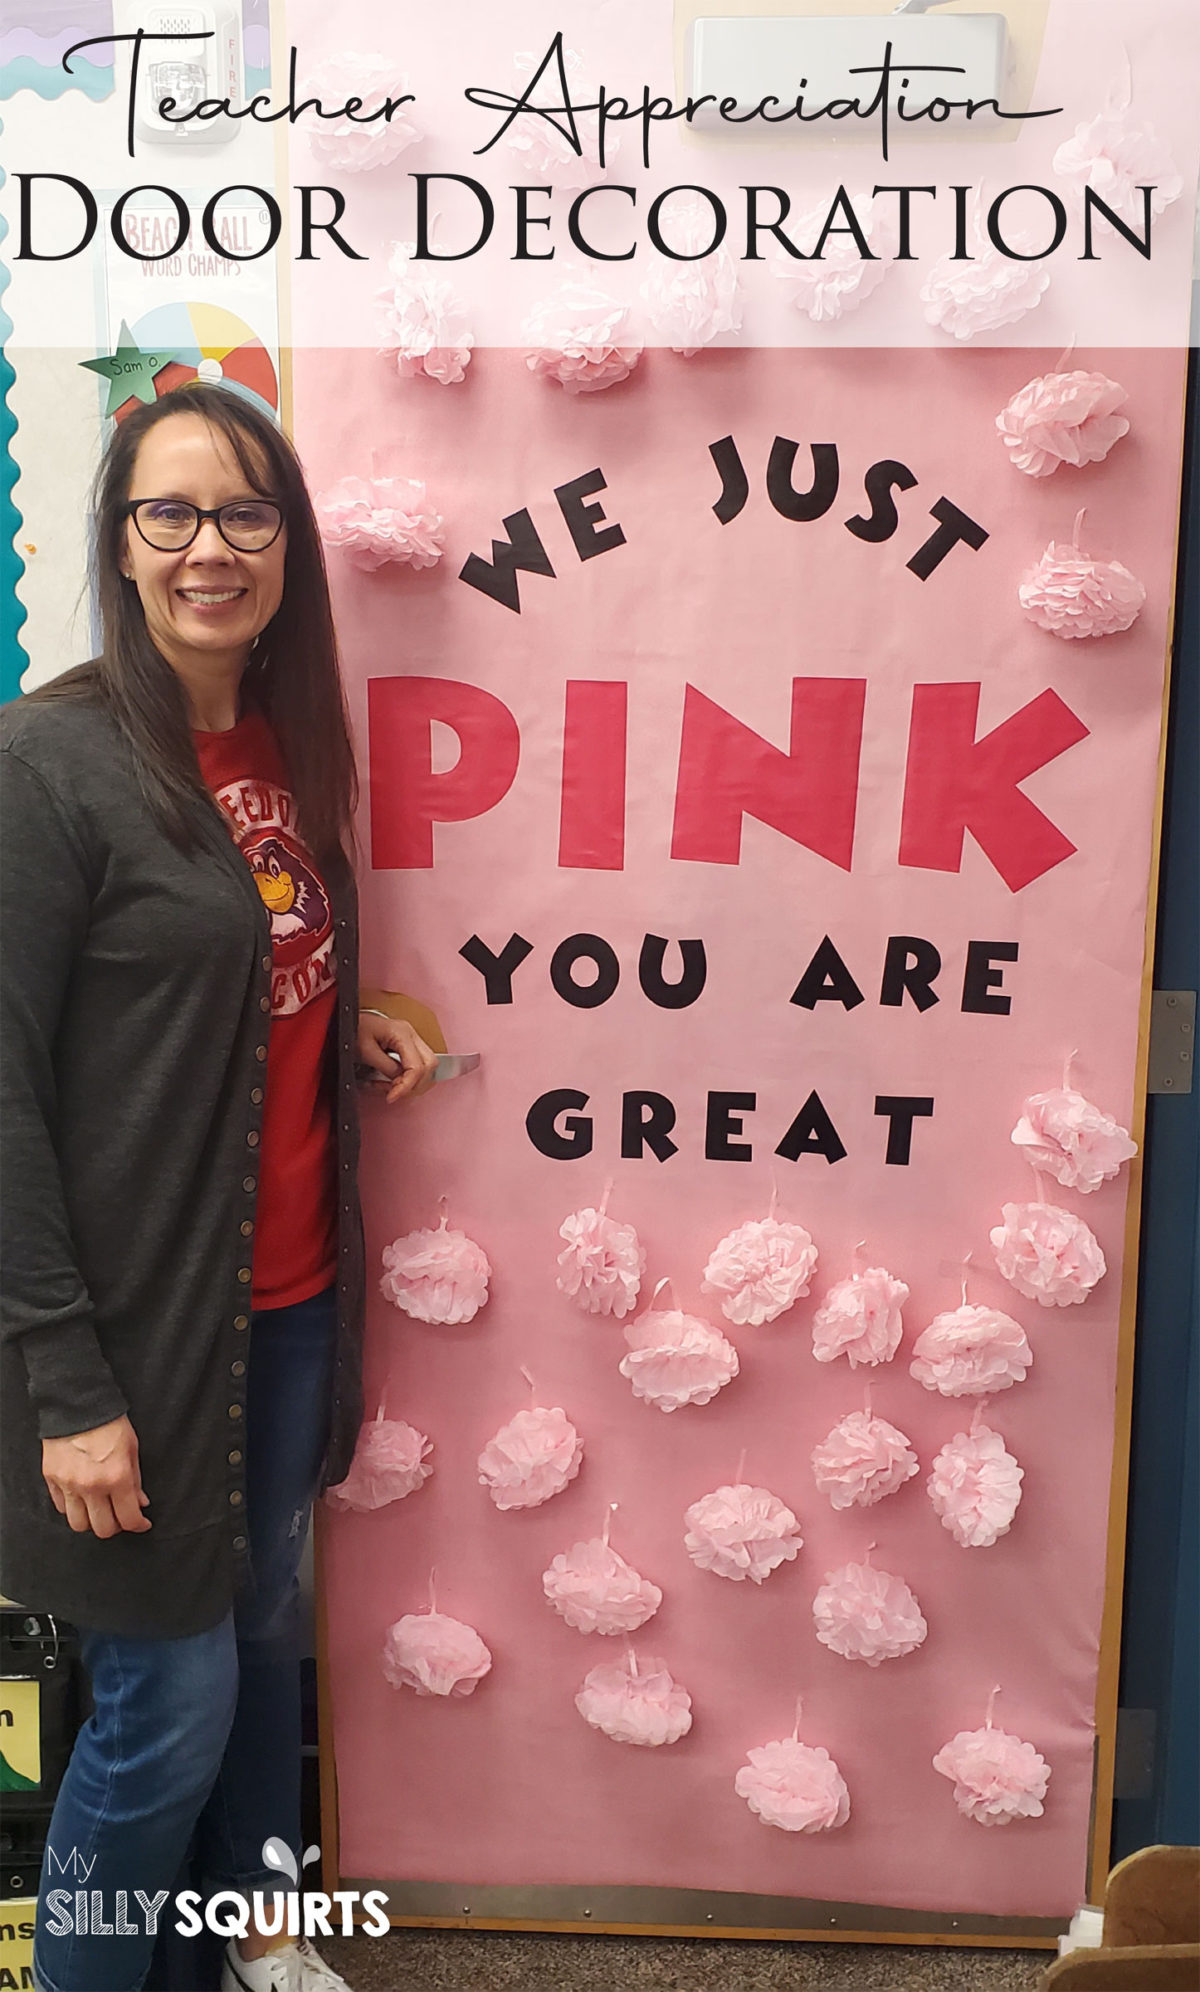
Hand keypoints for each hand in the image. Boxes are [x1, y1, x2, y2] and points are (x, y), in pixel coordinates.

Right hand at [42, 1415, 150, 1537]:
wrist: (77, 1404)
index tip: (142, 1522)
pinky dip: (73, 1509)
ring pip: (78, 1525)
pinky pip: (62, 1508)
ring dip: (91, 1522)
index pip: (128, 1519)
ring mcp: (69, 1485)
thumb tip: (140, 1503)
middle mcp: (91, 1486)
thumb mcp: (132, 1448)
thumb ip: (136, 1480)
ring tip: (99, 1510)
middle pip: (102, 1529)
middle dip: (115, 1527)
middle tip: (120, 1516)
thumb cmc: (109, 1422)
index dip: (138, 1525)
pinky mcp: (52, 1480)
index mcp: (117, 1477)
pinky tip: (82, 1499)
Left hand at [357, 1010, 437, 1103]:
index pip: (417, 1067)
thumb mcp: (366, 1051)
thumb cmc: (355, 1029)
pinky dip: (407, 1078)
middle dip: (413, 1085)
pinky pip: (417, 1066)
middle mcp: (412, 1035)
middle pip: (430, 1066)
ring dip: (411, 1083)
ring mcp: (412, 1040)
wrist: (349, 1021)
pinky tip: (392, 1081)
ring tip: (390, 1087)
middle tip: (393, 1092)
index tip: (392, 1096)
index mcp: (403, 1033)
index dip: (406, 1086)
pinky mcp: (408, 1047)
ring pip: (427, 1068)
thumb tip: (399, 1081)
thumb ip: (385, 1067)